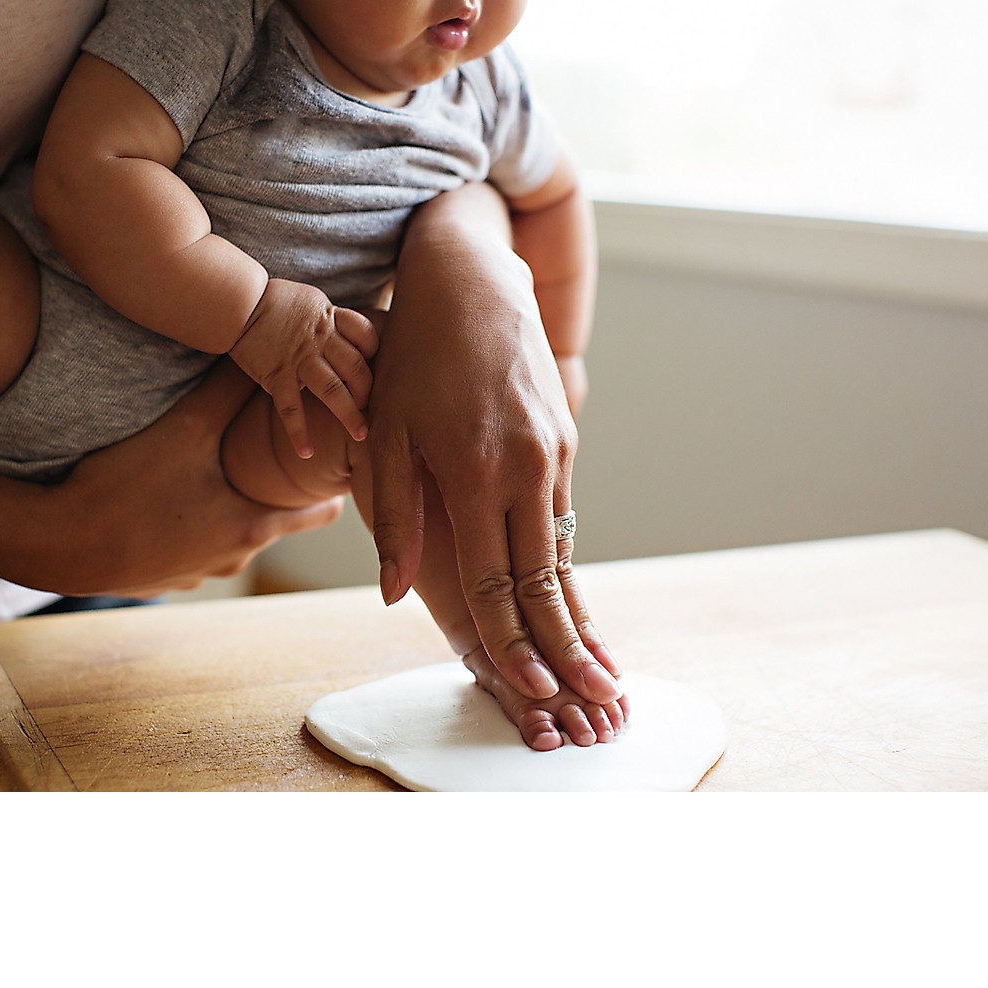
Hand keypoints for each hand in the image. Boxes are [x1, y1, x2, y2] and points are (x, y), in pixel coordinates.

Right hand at [47, 359, 345, 595]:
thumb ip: (227, 390)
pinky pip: (195, 547)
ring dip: (232, 506)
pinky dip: (194, 525)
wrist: (57, 544)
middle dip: (279, 490)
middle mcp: (235, 558)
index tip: (330, 456)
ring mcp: (199, 573)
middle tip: (272, 452)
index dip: (330, 484)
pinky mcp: (164, 579)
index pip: (325, 512)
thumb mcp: (185, 428)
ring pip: (233, 535)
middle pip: (278, 521)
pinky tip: (171, 498)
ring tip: (217, 470)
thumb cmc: (127, 487)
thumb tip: (267, 353)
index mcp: (253, 526)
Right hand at [229, 278, 378, 458]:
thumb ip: (331, 322)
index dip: (373, 354)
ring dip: (349, 414)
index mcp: (330, 318)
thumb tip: (347, 345)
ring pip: (332, 389)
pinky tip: (306, 452)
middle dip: (367, 392)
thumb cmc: (276, 302)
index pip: (366, 336)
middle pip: (356, 367)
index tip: (371, 369)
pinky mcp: (276, 375)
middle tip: (370, 409)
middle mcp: (320, 339)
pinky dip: (298, 432)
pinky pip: (290, 408)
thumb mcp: (312, 301)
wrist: (239, 303)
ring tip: (361, 434)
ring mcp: (298, 359)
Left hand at [368, 183, 619, 704]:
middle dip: (567, 648)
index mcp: (476, 470)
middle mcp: (526, 467)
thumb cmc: (415, 358)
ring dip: (577, 614)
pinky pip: (562, 516)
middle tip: (598, 704)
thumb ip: (392, 516)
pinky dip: (566, 565)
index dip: (512, 642)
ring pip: (561, 551)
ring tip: (600, 668)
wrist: (473, 283)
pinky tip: (574, 600)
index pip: (494, 579)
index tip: (532, 692)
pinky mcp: (562, 440)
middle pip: (545, 578)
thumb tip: (393, 593)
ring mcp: (553, 453)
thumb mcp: (388, 433)